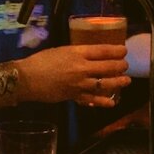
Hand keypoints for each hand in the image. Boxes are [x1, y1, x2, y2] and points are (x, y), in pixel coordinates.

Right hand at [15, 44, 130, 106]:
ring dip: (118, 82)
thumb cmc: (41, 61)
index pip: (103, 50)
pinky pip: (92, 99)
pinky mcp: (74, 96)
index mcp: (77, 53)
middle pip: (108, 67)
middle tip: (125, 65)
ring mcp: (79, 83)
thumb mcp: (60, 50)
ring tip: (126, 81)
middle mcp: (81, 68)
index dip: (116, 50)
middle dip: (120, 66)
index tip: (124, 50)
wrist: (27, 79)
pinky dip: (103, 102)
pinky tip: (112, 102)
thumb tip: (90, 56)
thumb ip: (76, 53)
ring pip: (104, 84)